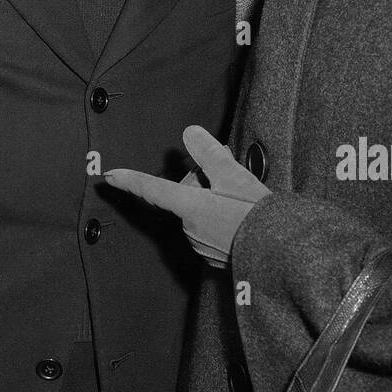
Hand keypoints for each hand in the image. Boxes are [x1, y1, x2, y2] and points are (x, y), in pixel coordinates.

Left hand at [103, 125, 269, 266]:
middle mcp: (189, 228)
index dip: (130, 180)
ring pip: (198, 213)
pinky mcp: (215, 259)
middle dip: (201, 184)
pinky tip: (243, 220)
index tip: (110, 176)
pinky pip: (211, 231)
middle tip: (228, 178)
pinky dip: (221, 222)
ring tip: (241, 201)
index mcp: (190, 206)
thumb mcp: (235, 177)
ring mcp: (201, 246)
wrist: (281, 256)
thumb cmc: (258, 217)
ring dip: (212, 202)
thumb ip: (210, 153)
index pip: (153, 189)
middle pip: (185, 197)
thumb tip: (190, 133)